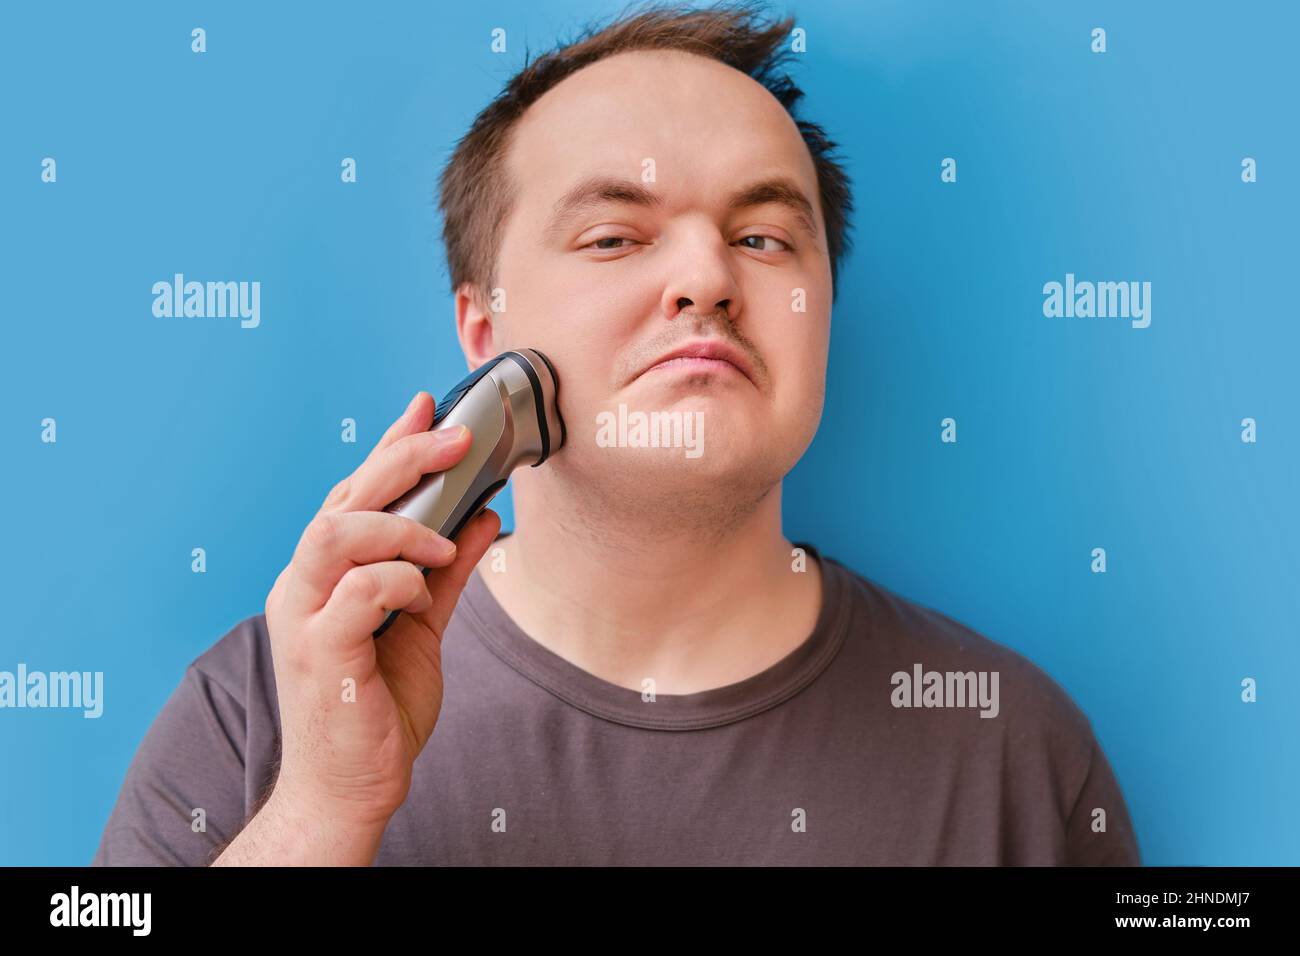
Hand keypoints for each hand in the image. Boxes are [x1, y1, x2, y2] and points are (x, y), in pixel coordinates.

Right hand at [263, 390, 500, 828]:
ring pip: (336, 534)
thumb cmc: (378, 707)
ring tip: (444, 542)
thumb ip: (447, 574)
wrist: (350, 787)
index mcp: (323, 576)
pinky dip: (398, 580)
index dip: (389, 447)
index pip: (354, 495)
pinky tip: (423, 591)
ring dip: (400, 526)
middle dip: (403, 459)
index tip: (427, 407)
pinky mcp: (319, 653)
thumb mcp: (422, 626)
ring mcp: (303, 618)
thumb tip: (485, 516)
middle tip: (459, 438)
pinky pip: (356, 592)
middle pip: (343, 500)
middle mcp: (302, 587)